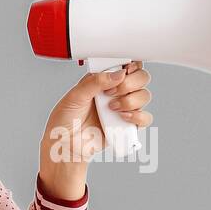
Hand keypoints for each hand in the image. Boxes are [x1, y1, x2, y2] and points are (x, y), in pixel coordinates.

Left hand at [38, 61, 151, 195]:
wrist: (66, 144)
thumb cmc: (66, 120)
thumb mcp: (75, 95)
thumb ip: (95, 81)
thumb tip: (117, 74)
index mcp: (104, 80)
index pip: (127, 65)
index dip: (131, 65)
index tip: (125, 69)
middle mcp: (116, 92)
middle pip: (141, 78)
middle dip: (130, 83)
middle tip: (111, 92)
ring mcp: (123, 108)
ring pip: (144, 96)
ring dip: (131, 100)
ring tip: (112, 108)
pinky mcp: (127, 125)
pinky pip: (145, 118)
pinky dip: (138, 116)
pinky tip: (123, 117)